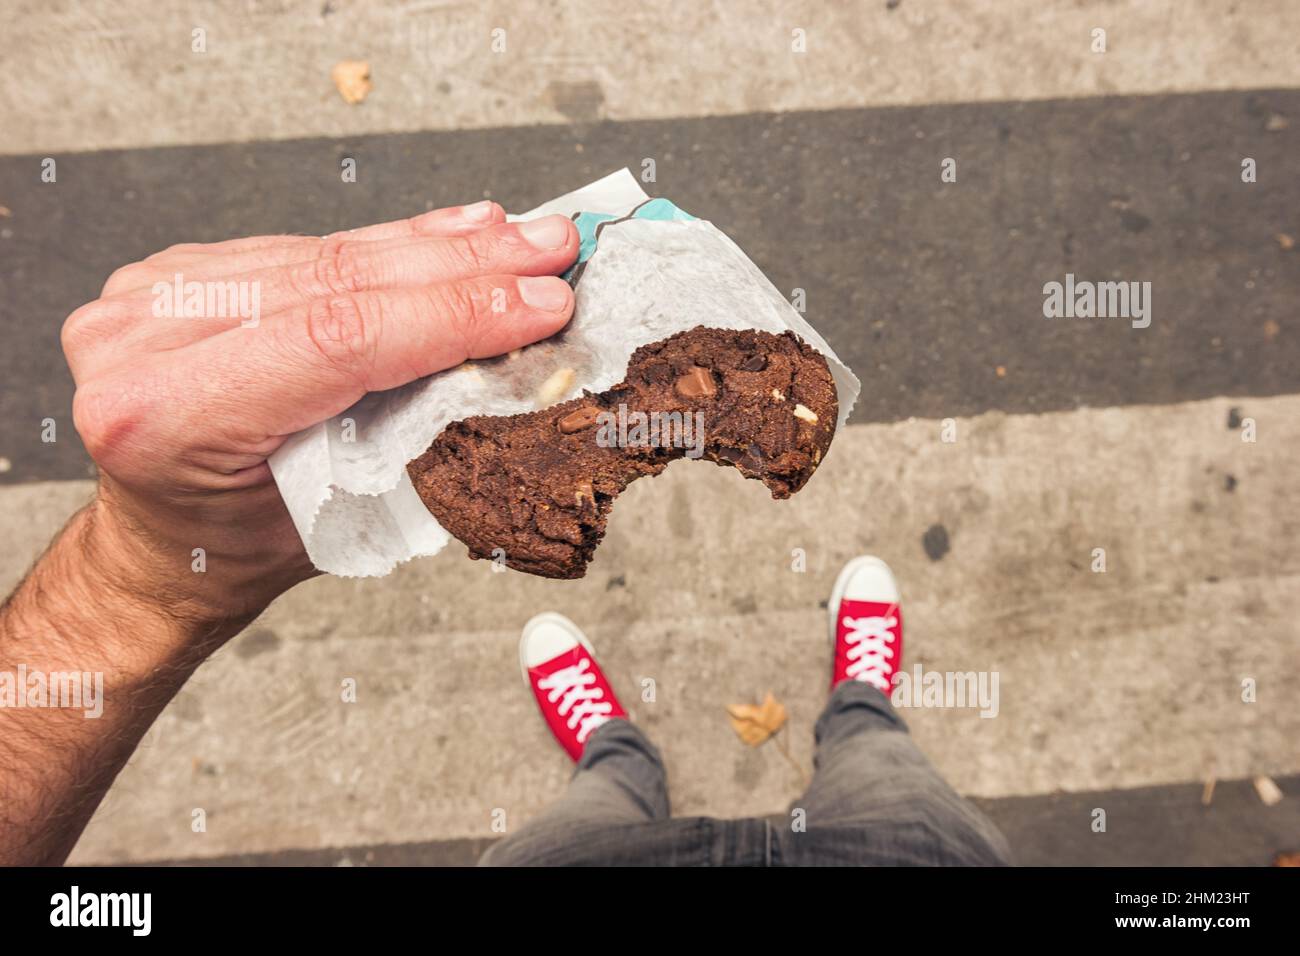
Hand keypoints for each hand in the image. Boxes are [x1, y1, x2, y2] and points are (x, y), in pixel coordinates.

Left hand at [62, 201, 579, 636]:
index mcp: (164, 416)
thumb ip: (407, 437)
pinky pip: (310, 246)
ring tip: (521, 240)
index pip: (338, 341)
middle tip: (549, 253)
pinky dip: (392, 245)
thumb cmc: (231, 548)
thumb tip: (508, 368)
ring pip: (330, 252)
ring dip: (440, 247)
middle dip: (462, 268)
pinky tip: (454, 233)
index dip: (451, 316)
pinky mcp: (187, 271)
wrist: (156, 543)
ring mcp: (156, 294)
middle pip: (337, 280)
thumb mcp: (329, 518)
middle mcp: (143, 340)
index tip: (537, 306)